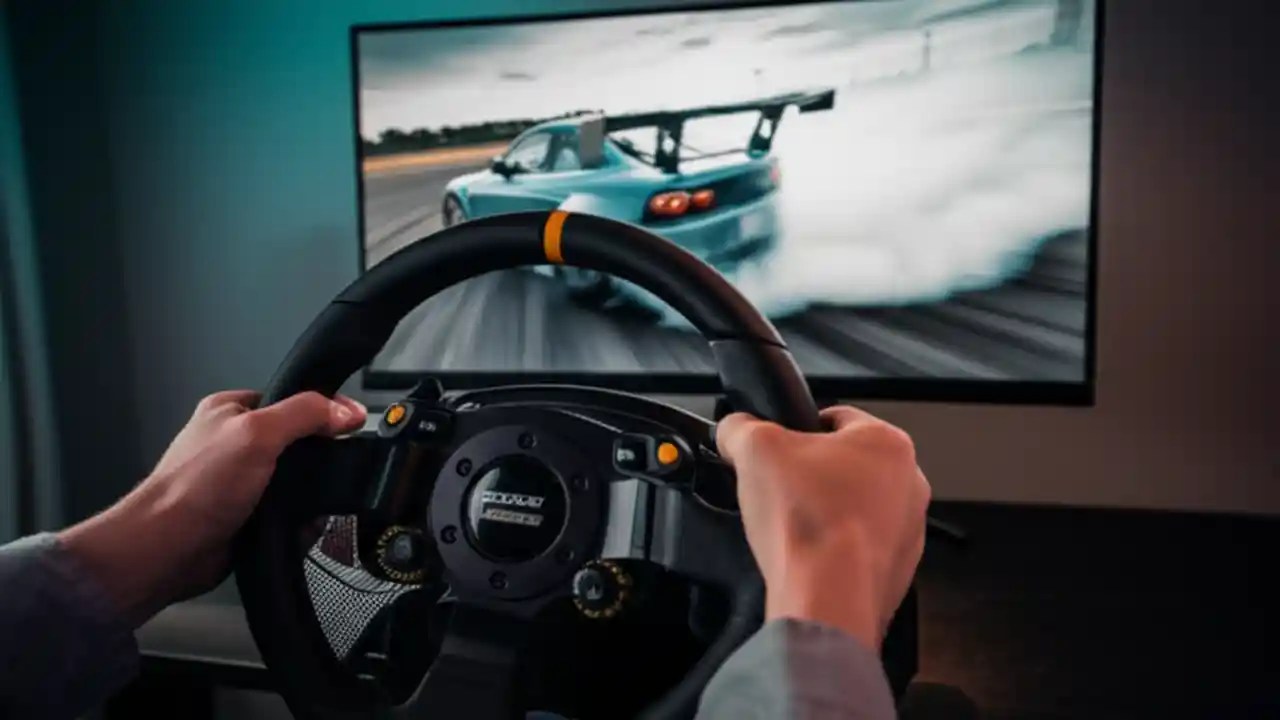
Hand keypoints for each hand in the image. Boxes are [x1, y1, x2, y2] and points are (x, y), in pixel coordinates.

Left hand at [59, 390, 365, 625]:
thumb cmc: (204, 483)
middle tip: (334, 473)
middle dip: (321, 460)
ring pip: (299, 480)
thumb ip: (304, 414)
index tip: (355, 425)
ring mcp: (243, 481)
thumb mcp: (257, 433)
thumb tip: (350, 412)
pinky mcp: (250, 515)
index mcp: (232, 410)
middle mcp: (237, 442)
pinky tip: (305, 528)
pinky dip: (302, 521)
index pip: (290, 399)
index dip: (323, 409)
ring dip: (313, 496)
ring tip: (318, 507)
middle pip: (299, 442)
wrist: (169, 550)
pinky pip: (291, 511)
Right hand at [715, 406, 929, 651]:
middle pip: (846, 465)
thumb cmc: (808, 523)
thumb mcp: (755, 449)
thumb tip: (734, 429)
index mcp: (887, 442)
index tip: (777, 450)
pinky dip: (835, 549)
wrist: (827, 598)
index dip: (796, 431)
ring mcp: (908, 530)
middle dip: (811, 475)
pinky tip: (808, 555)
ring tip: (793, 526)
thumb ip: (741, 427)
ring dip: (826, 512)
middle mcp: (909, 483)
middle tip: (780, 490)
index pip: (834, 418)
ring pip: (855, 507)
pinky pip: (859, 548)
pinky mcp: (897, 568)